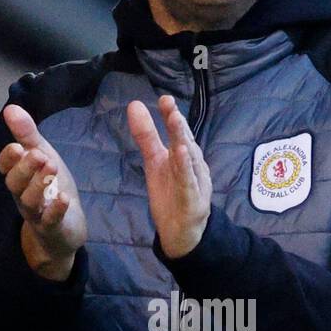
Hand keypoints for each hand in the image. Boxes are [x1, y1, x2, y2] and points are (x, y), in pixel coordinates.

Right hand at [0, 104, 86, 279]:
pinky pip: (50, 221)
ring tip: (51, 167)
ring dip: (39, 184)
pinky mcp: (53, 229)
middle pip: (14, 184)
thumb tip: (10, 108)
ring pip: (29, 202)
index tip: (18, 146)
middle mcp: (22, 196)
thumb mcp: (43, 156)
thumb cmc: (51, 188)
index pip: (5, 167)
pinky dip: (55, 210)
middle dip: (25, 168)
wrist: (66, 228)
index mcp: (19, 178)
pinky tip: (63, 199)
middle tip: (40, 155)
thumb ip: (27, 135)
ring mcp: (37, 214)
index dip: (8, 158)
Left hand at [127, 94, 211, 258]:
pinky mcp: (193, 202)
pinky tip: (180, 154)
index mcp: (183, 156)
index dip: (172, 116)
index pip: (178, 133)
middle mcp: (192, 166)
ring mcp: (195, 184)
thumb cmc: (171, 194)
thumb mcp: (155, 162)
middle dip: (177, 124)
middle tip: (168, 103)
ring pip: (190, 161)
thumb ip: (147, 136)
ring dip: (183, 141)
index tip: (164, 98)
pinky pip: (189, 183)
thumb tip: (134, 104)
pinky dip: (185, 169)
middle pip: (185, 142)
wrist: (181, 232)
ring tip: (175, 121)